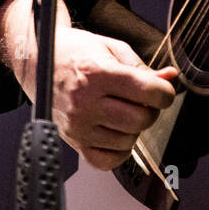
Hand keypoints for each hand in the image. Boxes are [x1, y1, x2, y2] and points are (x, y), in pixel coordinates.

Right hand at [0, 0, 178, 170]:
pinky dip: (119, 150)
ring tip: (123, 111)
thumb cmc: (76, 52)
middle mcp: (85, 102)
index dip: (165, 92)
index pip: (149, 92)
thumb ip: (142, 66)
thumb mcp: (112, 49)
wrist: (38, 62)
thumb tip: (170, 78)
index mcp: (98, 74)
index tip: (162, 90)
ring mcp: (78, 126)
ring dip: (134, 128)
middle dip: (151, 110)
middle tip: (143, 100)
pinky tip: (116, 131)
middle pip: (141, 120)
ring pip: (128, 141)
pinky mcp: (73, 142)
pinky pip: (107, 160)